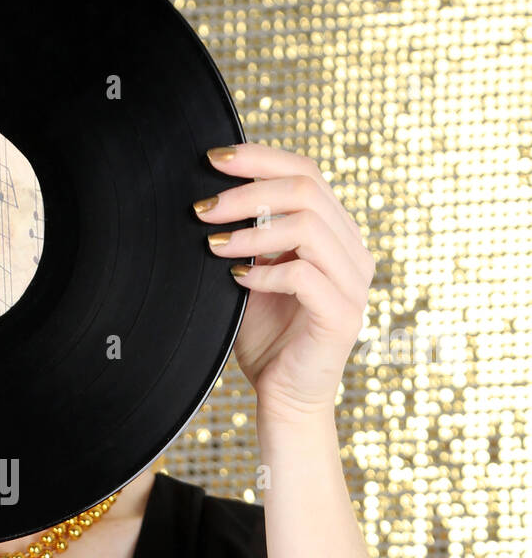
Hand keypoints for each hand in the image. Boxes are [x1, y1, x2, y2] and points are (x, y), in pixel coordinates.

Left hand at [193, 141, 374, 422]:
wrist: (284, 399)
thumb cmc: (266, 339)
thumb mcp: (251, 275)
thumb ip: (246, 238)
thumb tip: (209, 196)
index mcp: (335, 234)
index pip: (306, 172)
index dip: (260, 158)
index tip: (213, 160)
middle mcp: (352, 251)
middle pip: (307, 189)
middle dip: (247, 192)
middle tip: (203, 209)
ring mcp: (353, 283)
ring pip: (308, 226)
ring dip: (253, 231)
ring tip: (213, 244)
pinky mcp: (342, 315)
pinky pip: (304, 275)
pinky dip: (265, 272)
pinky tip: (237, 280)